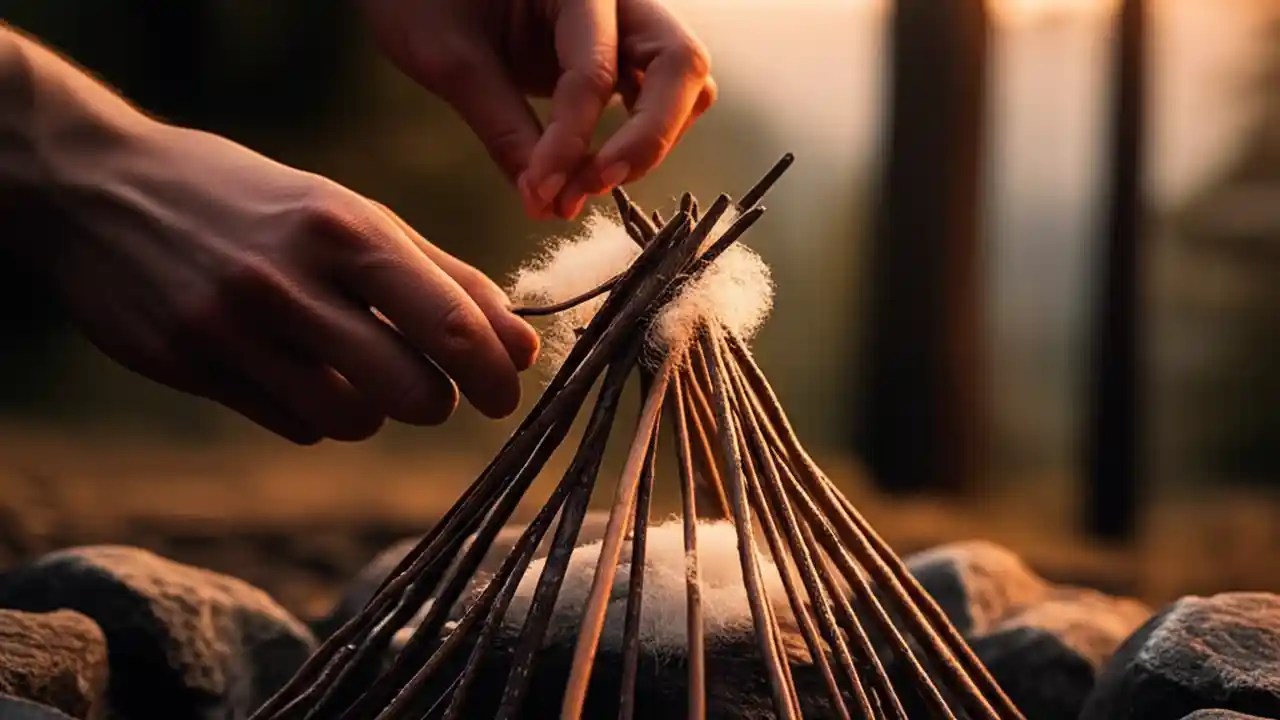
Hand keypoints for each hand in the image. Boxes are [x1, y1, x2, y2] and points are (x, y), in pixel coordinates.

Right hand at [16, 121, 538, 443]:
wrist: (103, 187)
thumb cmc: (258, 204)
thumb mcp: (351, 215)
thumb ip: (444, 278)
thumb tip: (523, 346)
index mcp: (345, 229)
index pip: (451, 324)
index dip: (494, 374)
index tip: (507, 393)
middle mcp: (291, 280)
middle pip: (410, 391)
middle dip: (437, 401)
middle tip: (434, 389)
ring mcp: (234, 328)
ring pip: (351, 421)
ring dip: (372, 411)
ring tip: (352, 368)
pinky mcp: (191, 366)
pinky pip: (292, 424)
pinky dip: (312, 411)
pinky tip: (291, 368)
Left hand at [361, 0, 716, 218]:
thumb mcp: (448, 57)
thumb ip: (501, 125)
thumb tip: (543, 201)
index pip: (593, 71)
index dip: (570, 142)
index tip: (540, 195)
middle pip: (680, 66)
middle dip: (646, 139)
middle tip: (589, 190)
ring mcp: (628, 23)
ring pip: (685, 85)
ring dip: (650, 143)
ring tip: (584, 186)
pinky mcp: (623, 53)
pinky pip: (661, 97)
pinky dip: (641, 138)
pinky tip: (589, 169)